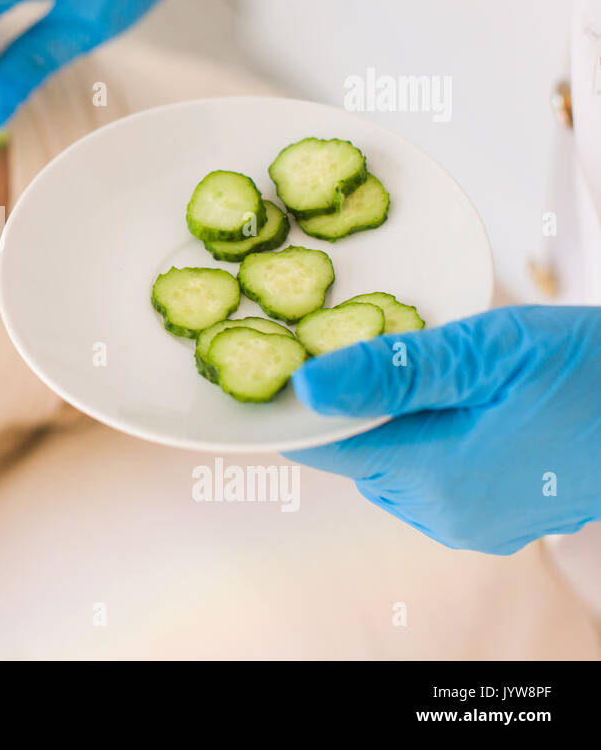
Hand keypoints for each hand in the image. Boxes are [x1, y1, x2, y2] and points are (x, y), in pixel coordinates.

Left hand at [283, 305, 600, 554]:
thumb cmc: (589, 368)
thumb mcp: (487, 351)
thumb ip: (393, 372)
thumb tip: (308, 387)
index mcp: (437, 477)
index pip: (327, 449)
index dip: (314, 406)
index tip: (313, 361)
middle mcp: (449, 518)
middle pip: (361, 459)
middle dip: (370, 410)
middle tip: (414, 358)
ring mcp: (476, 529)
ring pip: (396, 471)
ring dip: (404, 428)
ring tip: (455, 383)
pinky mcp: (499, 526)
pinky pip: (435, 485)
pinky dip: (436, 447)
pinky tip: (474, 410)